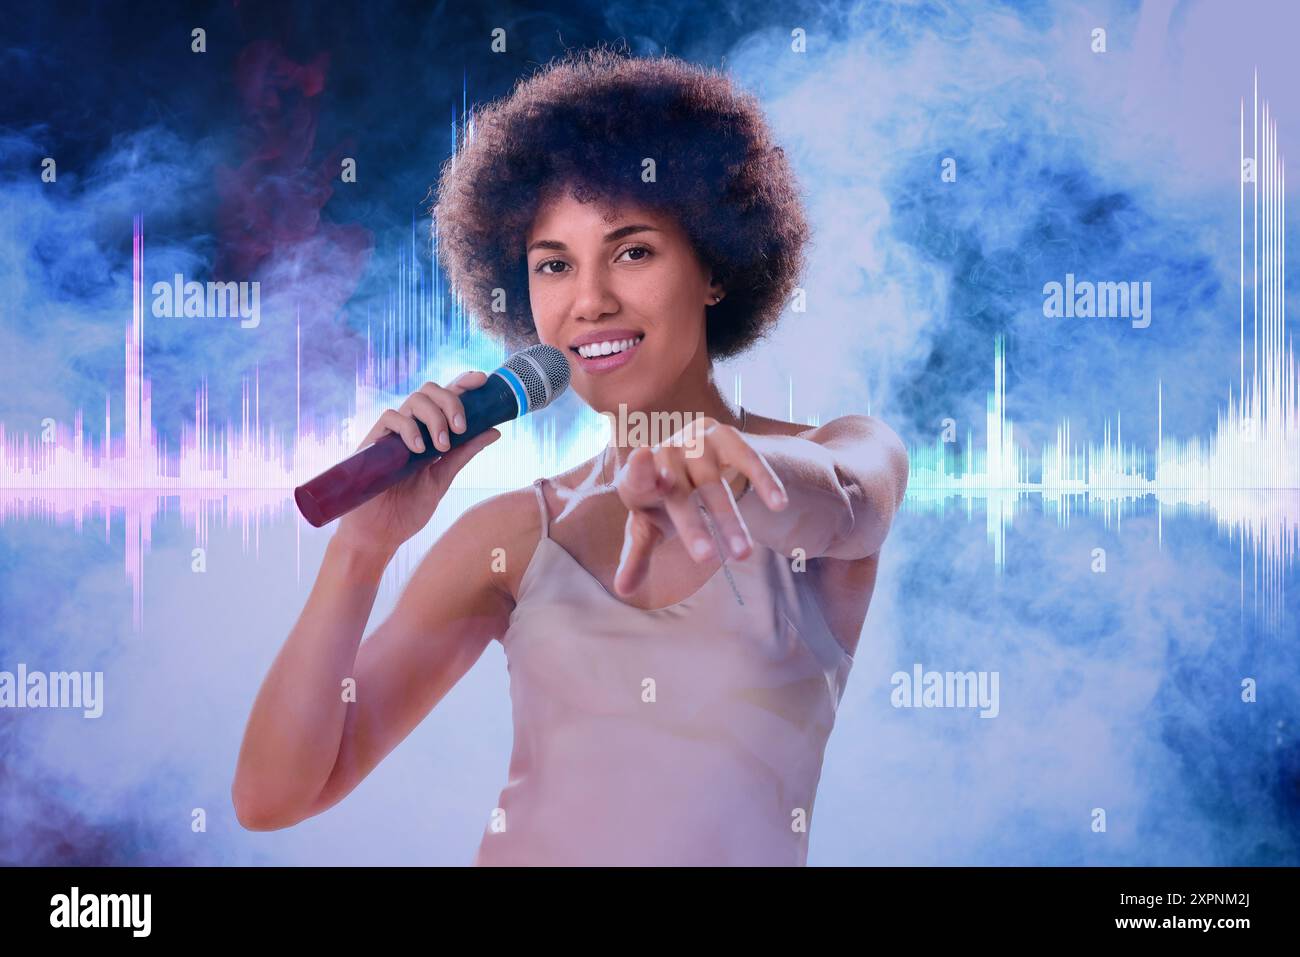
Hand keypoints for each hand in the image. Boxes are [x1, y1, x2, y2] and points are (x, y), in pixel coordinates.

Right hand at [334, 371, 500, 556]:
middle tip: (459, 428)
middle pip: (430, 391)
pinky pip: (391, 418)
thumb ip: (464, 453)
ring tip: (441, 446)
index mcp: (429, 434)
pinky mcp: (374, 442)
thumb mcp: (443, 478)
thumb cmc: (407, 509)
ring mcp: (393, 434)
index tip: (482, 380)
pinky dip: (409, 429)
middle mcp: (411, 428)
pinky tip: (419, 449)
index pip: (445, 399)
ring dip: (434, 418)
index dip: (462, 383)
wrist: (379, 534)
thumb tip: (495, 430)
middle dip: (451, 402)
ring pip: (414, 400)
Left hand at [610, 416, 787, 596]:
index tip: (641, 460)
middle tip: (706, 558)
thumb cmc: (668, 502)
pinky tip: (778, 505)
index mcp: (640, 478)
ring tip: (743, 554)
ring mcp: (696, 442)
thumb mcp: (651, 527)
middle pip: (678, 493)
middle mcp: (665, 454)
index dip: (639, 474)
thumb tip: (622, 590)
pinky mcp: (725, 436)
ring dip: (729, 518)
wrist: (698, 458)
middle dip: (693, 526)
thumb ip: (637, 556)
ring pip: (713, 482)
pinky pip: (747, 459)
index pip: (635, 479)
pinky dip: (764, 481)